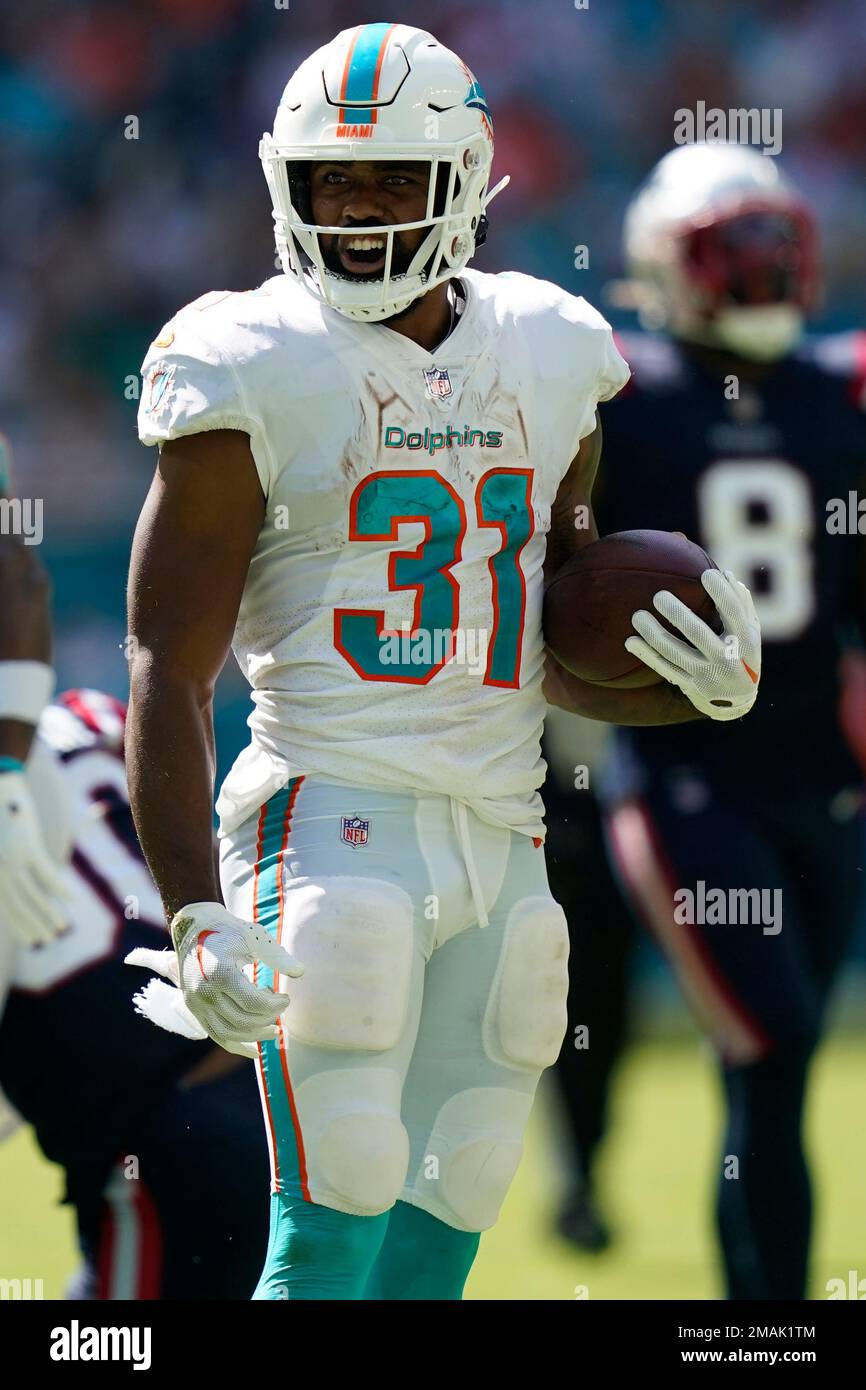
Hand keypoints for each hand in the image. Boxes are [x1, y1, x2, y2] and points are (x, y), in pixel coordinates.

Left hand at [0, 769, 69, 945]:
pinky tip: (74, 899)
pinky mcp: (27, 846)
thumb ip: (6, 865)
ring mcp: (11, 858)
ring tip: (61, 928)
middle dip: (32, 924)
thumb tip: (16, 881)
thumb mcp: (0, 844)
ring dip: (48, 913)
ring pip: (31, 894)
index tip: (32, 940)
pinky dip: (60, 888)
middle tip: (48, 939)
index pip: (4, 905)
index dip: (19, 924)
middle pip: (16, 904)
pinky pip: (46, 873)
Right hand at [126, 901, 303, 1058]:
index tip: (286, 998)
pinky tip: (254, 1051)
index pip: (254, 1004)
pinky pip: (215, 1034)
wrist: (192, 927)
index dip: (276, 1006)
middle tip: (280, 1009)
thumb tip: (300, 973)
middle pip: (242, 1021)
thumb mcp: (254, 937)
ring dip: (254, 1037)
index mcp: (220, 974)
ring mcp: (196, 1003)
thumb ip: (277, 956)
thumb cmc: (227, 929)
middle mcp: (204, 992)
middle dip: (267, 1019)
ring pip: (228, 1033)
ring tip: (273, 1032)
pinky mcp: (193, 1008)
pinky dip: (235, 1045)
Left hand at [624, 568, 760, 721]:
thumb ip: (742, 605)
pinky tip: (630, 641)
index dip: (721, 592)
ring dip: (653, 633)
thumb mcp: (751, 633)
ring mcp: (705, 673)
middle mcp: (725, 657)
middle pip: (697, 632)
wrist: (738, 701)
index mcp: (744, 640)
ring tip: (637, 616)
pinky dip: (646, 655)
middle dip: (676, 613)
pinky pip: (664, 668)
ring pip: (674, 652)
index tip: (705, 573)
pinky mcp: (689, 685)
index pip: (733, 611)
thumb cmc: (743, 655)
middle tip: (658, 596)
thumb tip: (727, 575)